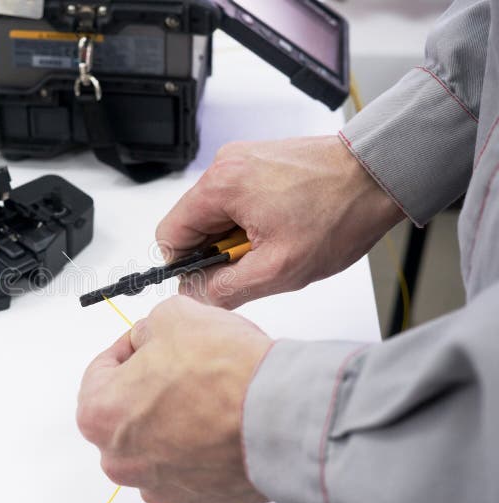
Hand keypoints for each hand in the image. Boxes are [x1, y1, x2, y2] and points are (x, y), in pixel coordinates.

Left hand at [77, 296, 270, 502]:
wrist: (281, 415)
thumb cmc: (226, 373)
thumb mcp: (174, 315)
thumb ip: (150, 327)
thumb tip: (151, 335)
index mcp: (100, 414)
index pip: (100, 370)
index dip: (128, 348)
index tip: (147, 341)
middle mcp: (122, 460)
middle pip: (127, 412)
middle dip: (150, 386)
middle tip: (182, 365)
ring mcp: (160, 486)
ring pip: (157, 444)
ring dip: (175, 420)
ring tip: (209, 395)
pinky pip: (189, 470)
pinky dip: (201, 450)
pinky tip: (223, 425)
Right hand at [156, 136, 404, 308]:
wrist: (381, 175)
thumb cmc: (340, 212)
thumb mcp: (278, 268)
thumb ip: (225, 288)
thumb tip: (196, 294)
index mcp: (220, 186)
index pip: (169, 234)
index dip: (185, 265)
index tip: (210, 279)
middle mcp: (226, 164)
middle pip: (194, 222)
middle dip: (219, 250)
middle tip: (257, 261)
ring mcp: (243, 159)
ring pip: (217, 213)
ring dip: (237, 236)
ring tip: (276, 242)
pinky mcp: (260, 160)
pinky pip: (238, 199)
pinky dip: (252, 219)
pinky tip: (282, 227)